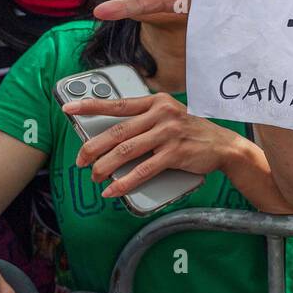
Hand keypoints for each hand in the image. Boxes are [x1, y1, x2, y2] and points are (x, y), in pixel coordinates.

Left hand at [67, 93, 233, 197]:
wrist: (223, 145)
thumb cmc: (191, 132)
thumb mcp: (169, 117)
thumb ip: (144, 121)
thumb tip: (111, 138)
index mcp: (156, 102)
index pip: (118, 104)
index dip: (91, 106)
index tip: (69, 109)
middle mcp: (161, 114)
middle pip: (117, 131)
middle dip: (93, 147)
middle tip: (80, 159)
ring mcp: (169, 133)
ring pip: (126, 151)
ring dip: (105, 166)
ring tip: (94, 176)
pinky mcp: (175, 153)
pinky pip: (142, 170)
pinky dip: (124, 182)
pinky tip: (114, 189)